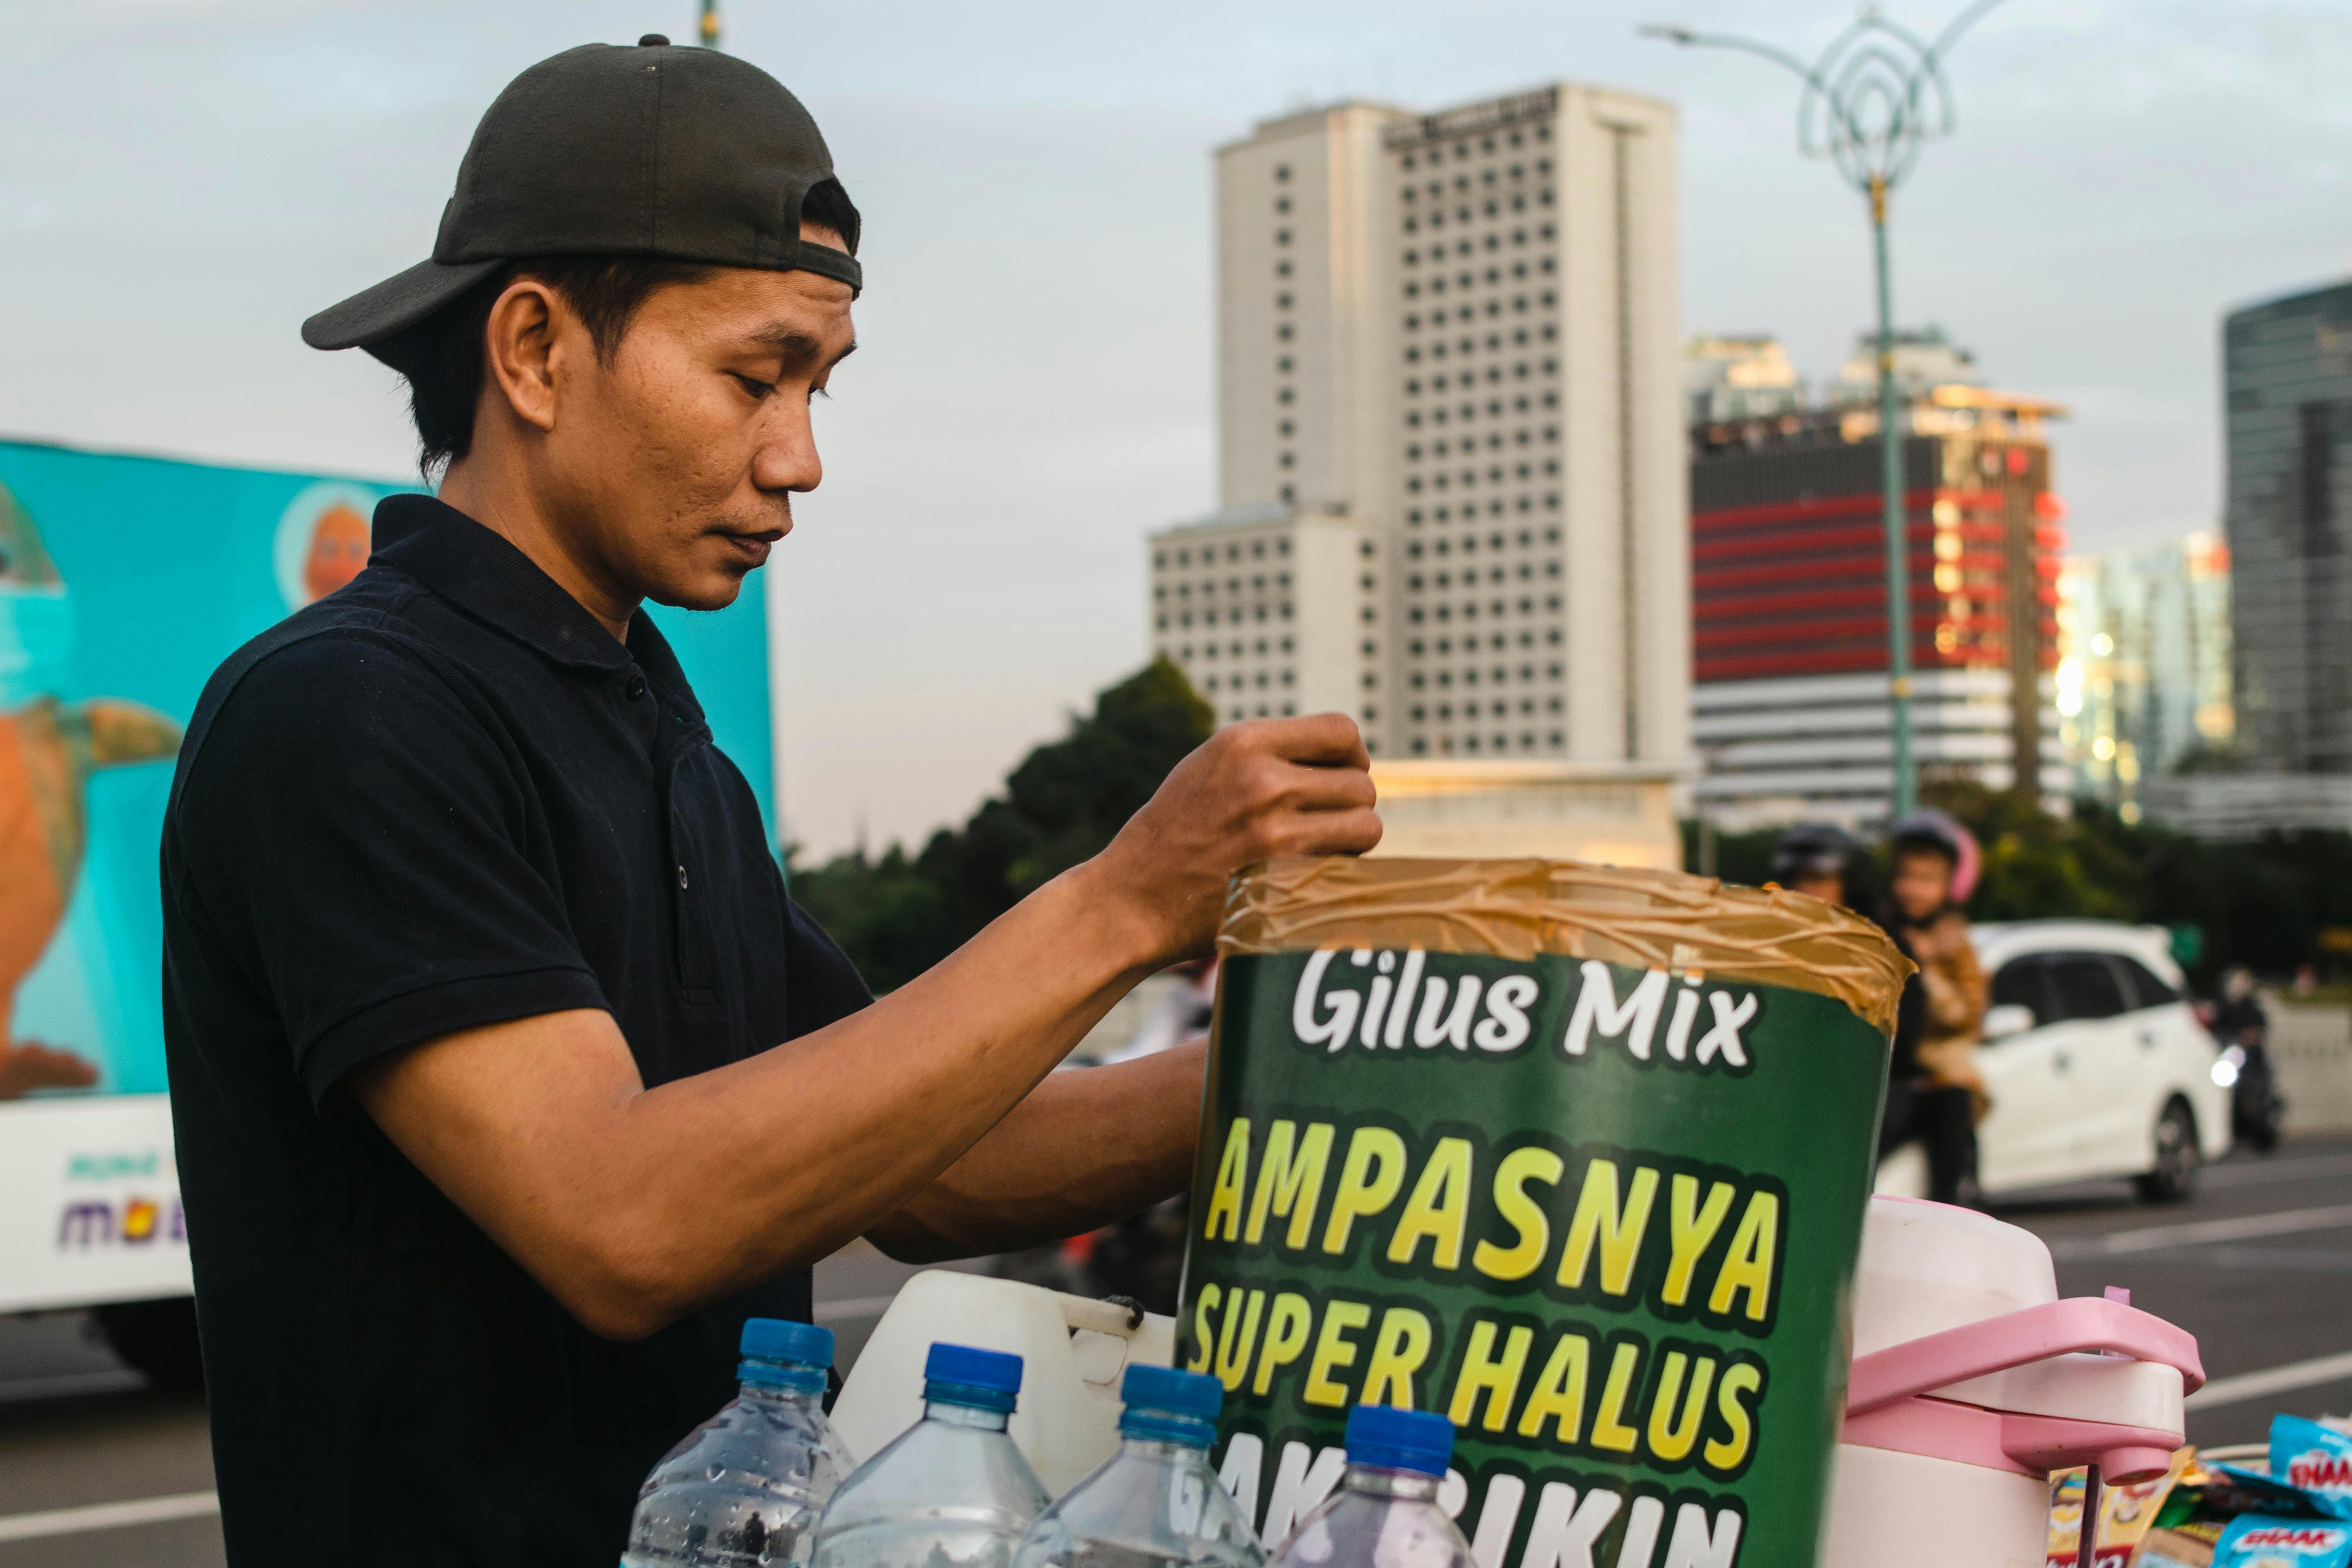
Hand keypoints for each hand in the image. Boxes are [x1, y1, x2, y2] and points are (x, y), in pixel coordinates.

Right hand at [1081, 714, 1380, 966]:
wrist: (1134, 897)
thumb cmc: (1177, 830)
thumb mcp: (1212, 766)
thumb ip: (1272, 753)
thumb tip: (1347, 755)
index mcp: (1244, 742)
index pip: (1342, 730)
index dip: (1352, 755)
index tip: (1340, 774)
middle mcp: (1264, 782)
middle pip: (1361, 784)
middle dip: (1349, 804)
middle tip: (1321, 822)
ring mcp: (1276, 834)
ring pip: (1366, 826)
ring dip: (1351, 840)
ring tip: (1318, 847)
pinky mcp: (1285, 881)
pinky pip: (1350, 867)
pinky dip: (1339, 873)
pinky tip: (1306, 875)